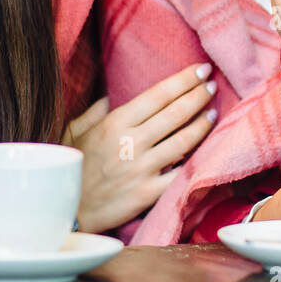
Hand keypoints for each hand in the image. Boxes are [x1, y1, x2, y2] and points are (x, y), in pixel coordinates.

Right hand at [60, 63, 217, 233]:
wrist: (68, 211)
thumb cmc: (72, 168)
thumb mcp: (74, 131)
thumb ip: (94, 111)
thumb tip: (110, 95)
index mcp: (115, 123)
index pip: (157, 95)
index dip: (183, 80)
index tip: (201, 70)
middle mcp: (131, 142)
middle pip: (175, 113)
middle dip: (198, 95)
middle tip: (212, 85)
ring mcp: (142, 168)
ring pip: (183, 141)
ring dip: (202, 124)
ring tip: (213, 113)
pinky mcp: (148, 193)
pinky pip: (179, 174)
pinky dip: (196, 160)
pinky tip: (206, 150)